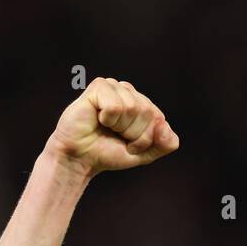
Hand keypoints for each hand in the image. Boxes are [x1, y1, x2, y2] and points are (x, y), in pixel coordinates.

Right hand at [46, 77, 179, 174]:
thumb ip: (166, 143)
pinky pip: (116, 106)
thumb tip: (164, 123)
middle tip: (117, 137)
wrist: (80, 159)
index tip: (129, 144)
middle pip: (149, 113)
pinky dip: (108, 119)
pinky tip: (98, 119)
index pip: (160, 120)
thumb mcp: (145, 153)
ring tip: (107, 128)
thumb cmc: (108, 153)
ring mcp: (114, 86)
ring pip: (133, 108)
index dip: (146, 139)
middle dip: (134, 134)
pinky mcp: (99, 87)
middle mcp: (130, 92)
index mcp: (143, 104)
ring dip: (120, 127)